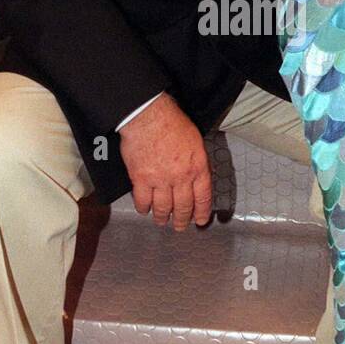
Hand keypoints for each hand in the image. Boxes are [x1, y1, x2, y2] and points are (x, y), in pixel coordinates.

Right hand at [118, 93, 211, 230]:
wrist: (148, 116)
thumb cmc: (172, 122)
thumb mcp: (195, 141)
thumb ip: (197, 162)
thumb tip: (198, 177)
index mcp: (197, 167)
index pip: (203, 197)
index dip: (201, 212)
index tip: (200, 221)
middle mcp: (181, 177)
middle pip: (183, 206)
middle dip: (182, 220)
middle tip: (179, 227)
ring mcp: (161, 180)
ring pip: (163, 207)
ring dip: (162, 217)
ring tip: (161, 221)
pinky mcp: (141, 179)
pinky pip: (143, 201)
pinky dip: (143, 208)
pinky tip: (144, 210)